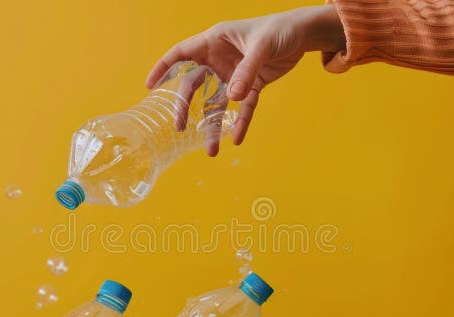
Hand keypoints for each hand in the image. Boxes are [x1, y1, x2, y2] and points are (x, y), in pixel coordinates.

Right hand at [146, 5, 344, 155]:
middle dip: (185, 106)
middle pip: (194, 84)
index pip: (181, 54)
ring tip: (211, 150)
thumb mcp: (262, 47)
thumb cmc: (279, 29)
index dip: (164, 68)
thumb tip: (232, 97)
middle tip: (180, 127)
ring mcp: (235, 74)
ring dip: (214, 125)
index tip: (150, 86)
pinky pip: (243, 109)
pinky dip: (240, 123)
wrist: (303, 33)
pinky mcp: (252, 85)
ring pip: (217, 103)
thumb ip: (246, 71)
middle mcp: (220, 58)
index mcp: (215, 41)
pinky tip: (236, 140)